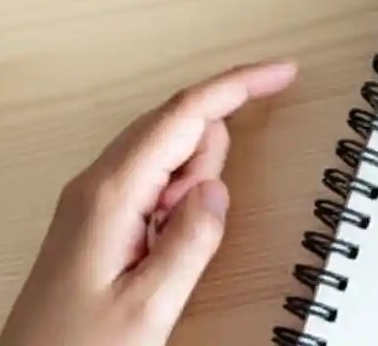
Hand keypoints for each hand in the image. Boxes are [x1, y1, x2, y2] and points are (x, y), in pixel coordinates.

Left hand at [0, 61, 297, 345]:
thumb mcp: (151, 305)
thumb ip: (191, 241)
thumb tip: (217, 187)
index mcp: (111, 195)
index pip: (185, 115)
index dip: (238, 86)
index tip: (283, 72)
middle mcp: (97, 184)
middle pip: (178, 129)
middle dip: (211, 160)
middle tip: (204, 224)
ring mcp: (94, 197)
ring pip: (167, 156)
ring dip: (191, 188)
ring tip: (171, 252)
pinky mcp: (98, 215)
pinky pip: (152, 182)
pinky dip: (174, 203)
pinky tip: (162, 249)